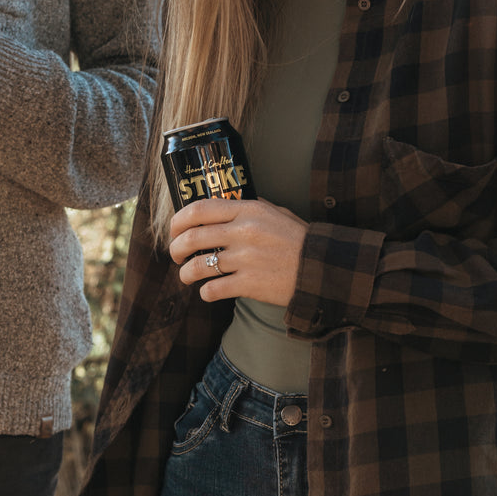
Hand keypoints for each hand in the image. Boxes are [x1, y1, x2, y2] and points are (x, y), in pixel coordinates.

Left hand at [169, 197, 308, 306]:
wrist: (323, 269)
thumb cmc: (300, 240)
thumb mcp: (278, 213)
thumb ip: (252, 206)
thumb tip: (227, 202)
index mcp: (248, 210)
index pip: (199, 209)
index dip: (178, 220)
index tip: (173, 230)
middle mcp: (243, 232)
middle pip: (192, 238)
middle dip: (176, 249)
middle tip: (176, 255)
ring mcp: (245, 259)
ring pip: (198, 266)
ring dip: (186, 273)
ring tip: (186, 276)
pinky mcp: (250, 284)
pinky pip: (213, 289)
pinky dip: (206, 293)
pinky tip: (208, 292)